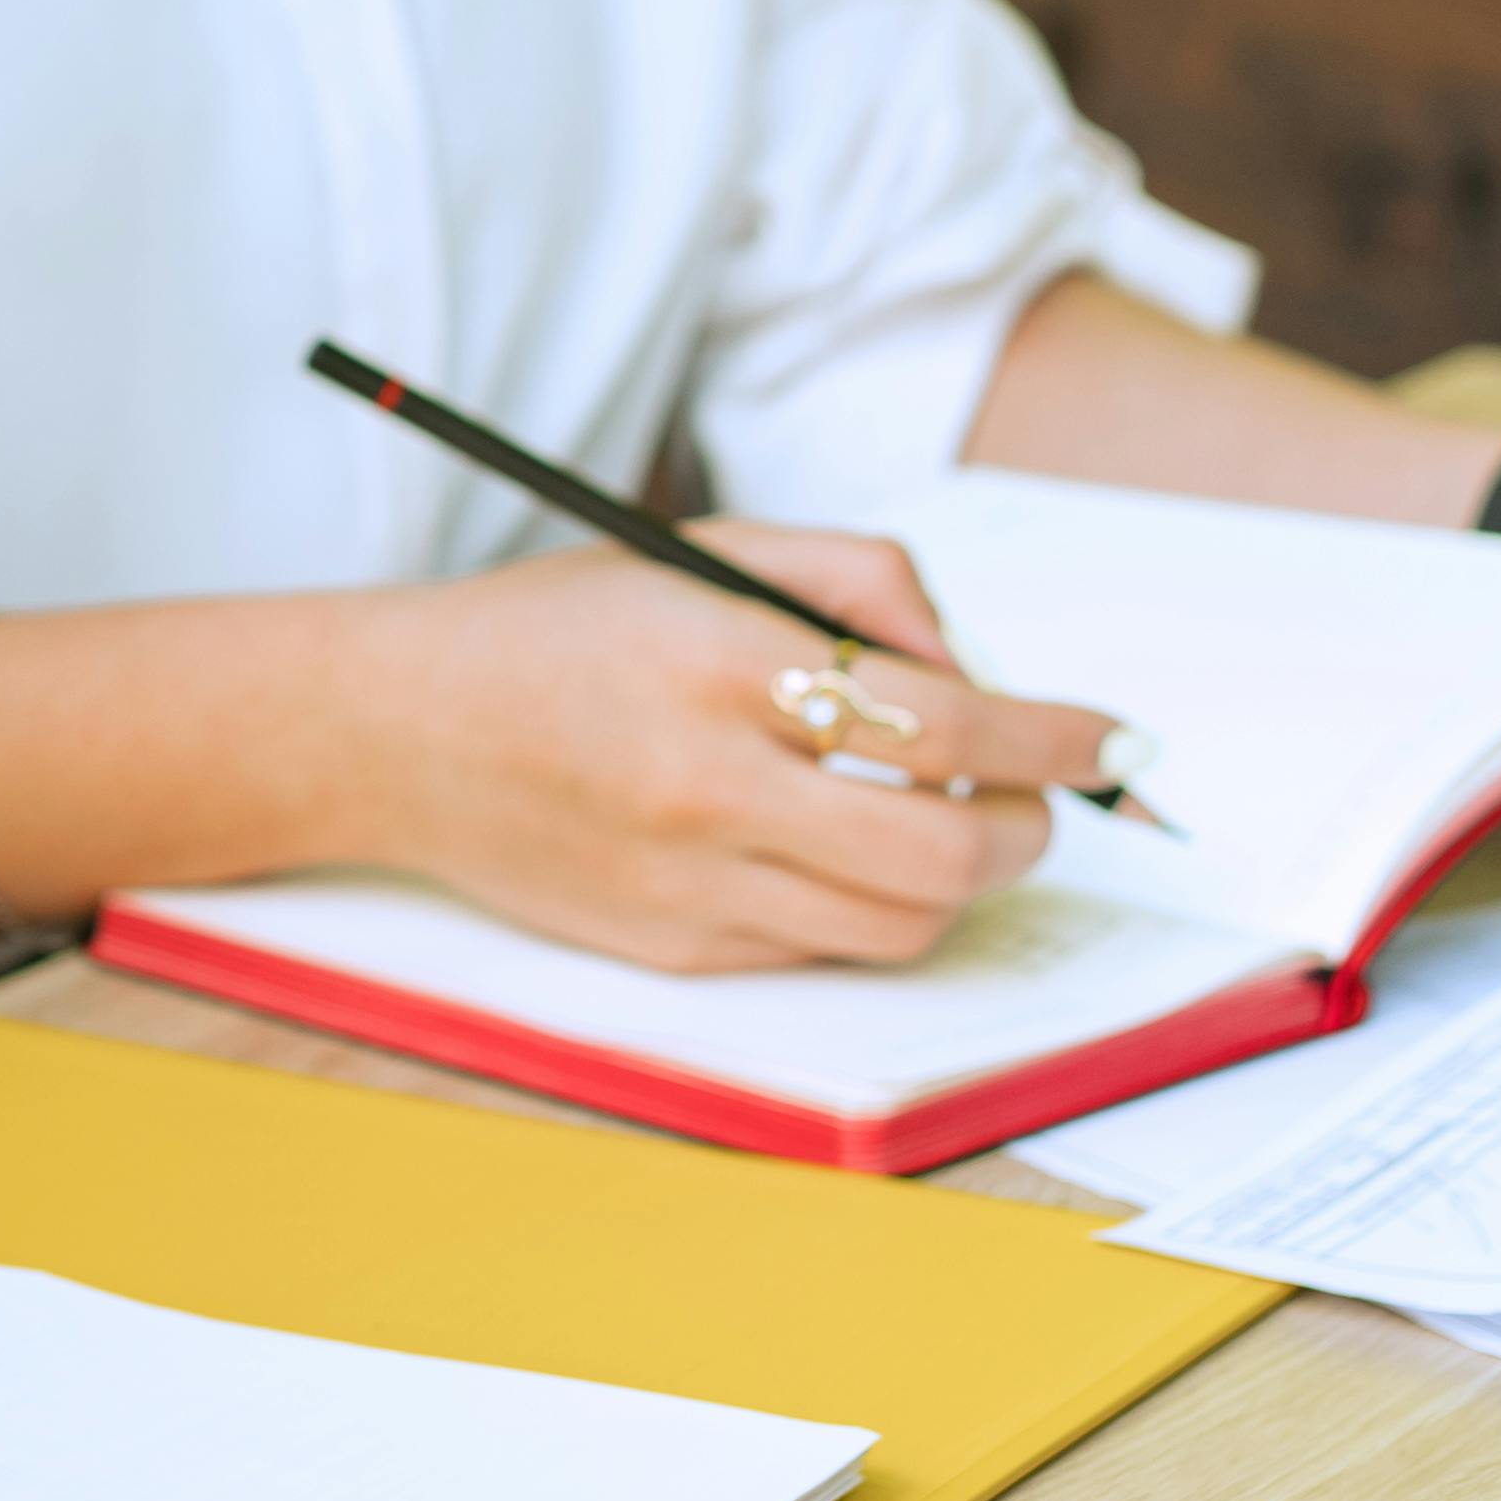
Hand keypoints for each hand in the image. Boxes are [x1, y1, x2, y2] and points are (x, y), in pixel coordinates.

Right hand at [335, 531, 1124, 970]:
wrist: (387, 730)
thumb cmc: (554, 629)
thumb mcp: (702, 551)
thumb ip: (860, 579)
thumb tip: (975, 669)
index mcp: (717, 663)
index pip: (943, 726)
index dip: (1057, 739)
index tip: (1113, 741)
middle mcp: (704, 785)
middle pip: (943, 856)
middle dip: (1023, 828)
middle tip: (1022, 797)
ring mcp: (686, 884)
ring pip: (901, 925)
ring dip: (953, 880)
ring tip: (928, 825)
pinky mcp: (670, 949)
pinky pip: (819, 949)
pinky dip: (857, 905)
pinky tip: (826, 851)